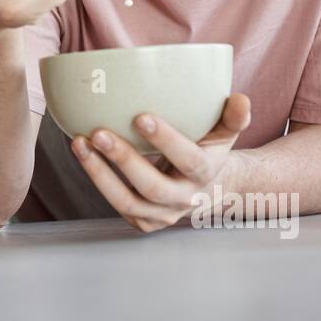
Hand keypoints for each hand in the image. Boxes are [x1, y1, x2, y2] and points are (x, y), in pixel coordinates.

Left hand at [71, 93, 251, 232]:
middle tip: (98, 132)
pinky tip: (82, 154)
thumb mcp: (225, 132)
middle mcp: (184, 198)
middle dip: (124, 160)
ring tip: (79, 144)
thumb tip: (241, 99)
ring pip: (128, 202)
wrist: (209, 188)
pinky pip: (117, 204)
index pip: (189, 160)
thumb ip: (233, 116)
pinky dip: (97, 180)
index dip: (166, 141)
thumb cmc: (209, 149)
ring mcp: (162, 214)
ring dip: (99, 173)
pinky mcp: (143, 220)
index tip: (141, 116)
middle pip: (153, 187)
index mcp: (205, 172)